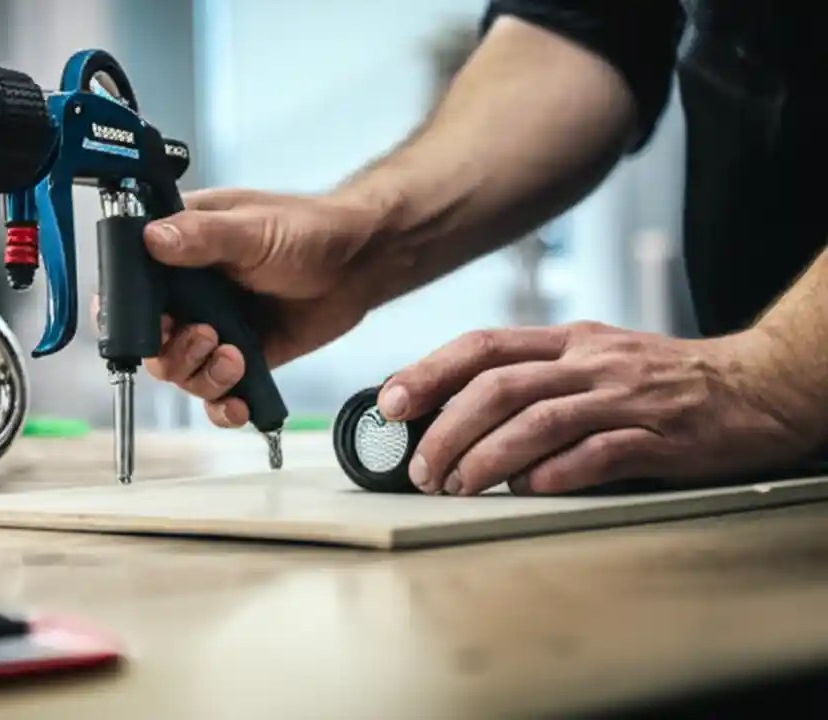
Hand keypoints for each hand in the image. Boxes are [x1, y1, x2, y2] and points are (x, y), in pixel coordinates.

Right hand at [136, 189, 379, 427]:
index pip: (131, 286)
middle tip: (205, 338)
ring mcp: (214, 329)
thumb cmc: (307, 229)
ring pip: (181, 374)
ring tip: (234, 358)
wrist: (358, 262)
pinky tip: (239, 404)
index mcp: (179, 251)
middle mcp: (189, 294)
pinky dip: (223, 406)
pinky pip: (217, 395)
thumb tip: (151, 238)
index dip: (127, 313)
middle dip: (172, 352)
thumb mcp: (251, 228)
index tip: (153, 324)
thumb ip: (202, 236)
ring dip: (201, 376)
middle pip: (151, 343)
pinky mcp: (242, 359)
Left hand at [377, 321, 820, 495]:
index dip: (429, 371)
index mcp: (568, 341)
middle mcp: (590, 363)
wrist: (758, 385)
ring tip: (458, 486)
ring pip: (539, 419)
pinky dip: (558, 471)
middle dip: (448, 428)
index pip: (483, 345)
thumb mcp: (594, 359)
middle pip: (499, 386)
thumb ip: (535, 378)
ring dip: (488, 456)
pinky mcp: (661, 437)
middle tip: (421, 467)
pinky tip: (530, 489)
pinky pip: (601, 452)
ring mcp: (625, 398)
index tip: (391, 402)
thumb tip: (457, 414)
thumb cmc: (664, 380)